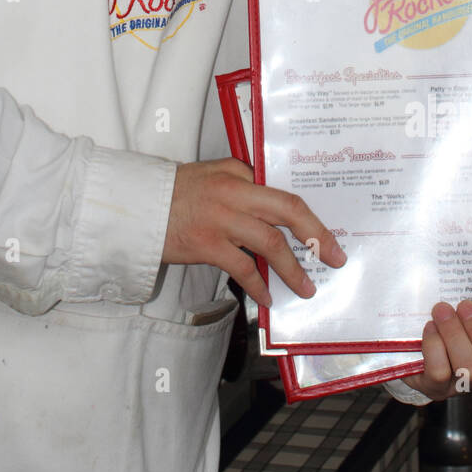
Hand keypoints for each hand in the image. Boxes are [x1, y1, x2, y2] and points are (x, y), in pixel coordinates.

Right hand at [162, 157, 345, 306]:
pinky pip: (242, 267)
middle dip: (316, 236)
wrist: (137, 204)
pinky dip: (258, 285)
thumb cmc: (175, 190)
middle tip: (335, 257)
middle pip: (287, 212)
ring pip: (270, 243)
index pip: (284, 194)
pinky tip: (267, 297)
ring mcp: (221, 219)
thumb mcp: (211, 173)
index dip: (310, 217)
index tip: (327, 234)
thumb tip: (272, 203)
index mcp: (238, 175)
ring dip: (292, 269)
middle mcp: (234, 193)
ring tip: (306, 288)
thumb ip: (242, 179)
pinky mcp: (206, 244)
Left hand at [402, 299, 471, 400]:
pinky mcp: (435, 385)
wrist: (414, 344)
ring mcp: (462, 382)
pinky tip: (429, 327)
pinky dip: (434, 345)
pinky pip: (440, 371)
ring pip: (471, 369)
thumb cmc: (450, 317)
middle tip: (465, 307)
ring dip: (455, 335)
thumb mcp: (470, 305)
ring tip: (442, 311)